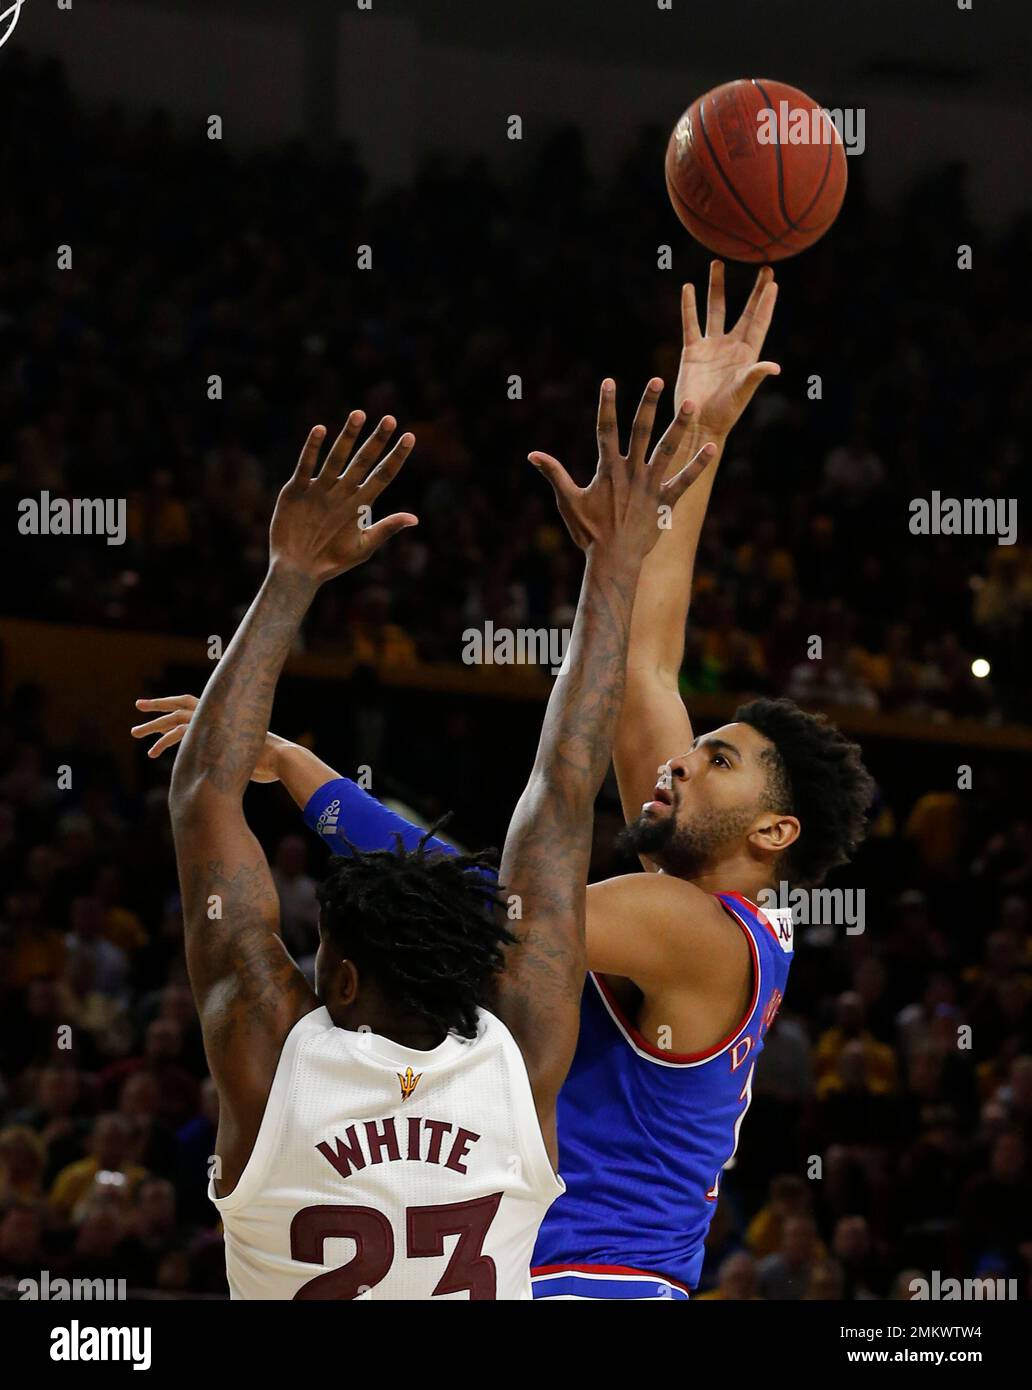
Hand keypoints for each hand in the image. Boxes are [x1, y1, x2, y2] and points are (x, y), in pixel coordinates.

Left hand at [132, 696, 285, 781]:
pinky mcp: (210, 734)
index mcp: (223, 715)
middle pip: (180, 705)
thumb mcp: (242, 752)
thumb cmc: (266, 760)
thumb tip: (221, 761)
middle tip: (138, 705)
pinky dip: (164, 742)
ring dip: (152, 726)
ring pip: (174, 718)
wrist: (279, 759)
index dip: (174, 705)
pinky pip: (179, 733)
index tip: (158, 707)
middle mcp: (216, 715)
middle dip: (157, 706)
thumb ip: (228, 750)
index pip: (193, 705)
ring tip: (134, 733)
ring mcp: (213, 723)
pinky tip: (153, 753)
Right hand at [269, 413, 417, 583]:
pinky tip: (320, 430)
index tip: (410, 437)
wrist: (299, 569)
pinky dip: (312, 449)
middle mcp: (343, 491)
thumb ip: (386, 529)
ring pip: (337, 457)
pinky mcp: (298, 490)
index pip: (384, 474)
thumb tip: (414, 518)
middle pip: (364, 461)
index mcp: (361, 504)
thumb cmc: (333, 561)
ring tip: (359, 414)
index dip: (397, 457)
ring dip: (348, 436)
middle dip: (377, 440)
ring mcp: (321, 489)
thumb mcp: (364, 548)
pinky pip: (307, 465)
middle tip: (390, 419)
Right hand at [528, 378, 714, 560]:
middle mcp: (631, 472)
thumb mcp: (568, 501)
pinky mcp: (665, 502)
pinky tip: (713, 447)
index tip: (609, 381)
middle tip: (657, 380)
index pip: (606, 430)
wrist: (613, 560)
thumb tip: (532, 454)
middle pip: (640, 431)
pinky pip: (685, 480)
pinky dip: (698, 465)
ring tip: (691, 404)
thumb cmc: (589, 532)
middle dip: (648, 404)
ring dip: (679, 426)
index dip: (607, 404)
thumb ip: (554, 474)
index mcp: (608, 470)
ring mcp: (650, 486)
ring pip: (667, 449)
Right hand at [674, 261, 779, 446]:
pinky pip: (691, 323)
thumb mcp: (743, 392)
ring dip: (717, 288)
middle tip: (763, 266)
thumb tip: (775, 367)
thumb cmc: (725, 412)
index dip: (766, 302)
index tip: (773, 281)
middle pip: (745, 310)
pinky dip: (689, 306)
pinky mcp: (692, 351)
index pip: (759, 321)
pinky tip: (688, 287)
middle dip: (754, 289)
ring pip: (716, 310)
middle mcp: (731, 346)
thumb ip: (755, 376)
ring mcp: (711, 346)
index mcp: (748, 354)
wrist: (699, 422)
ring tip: (717, 263)